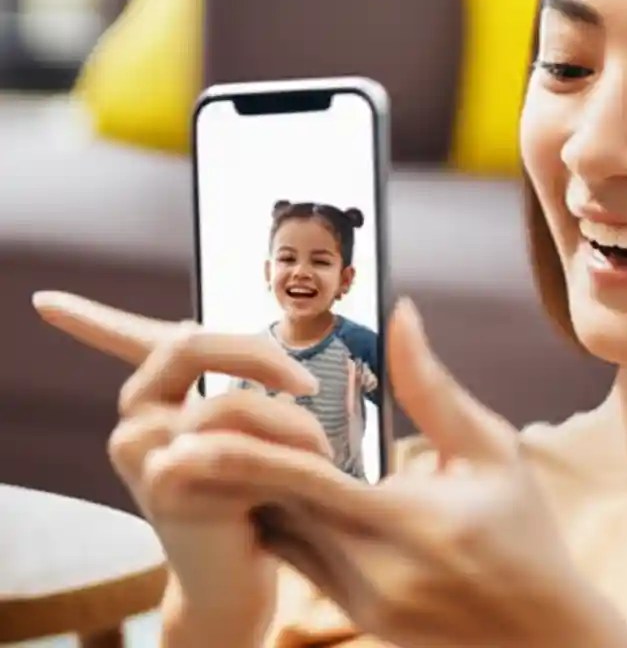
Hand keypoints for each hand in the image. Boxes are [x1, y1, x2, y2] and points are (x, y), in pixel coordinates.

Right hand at [32, 292, 329, 640]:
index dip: (93, 317)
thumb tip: (186, 324)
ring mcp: (144, 457)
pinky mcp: (171, 489)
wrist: (235, 580)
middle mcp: (131, 425)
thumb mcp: (236, 433)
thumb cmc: (248, 496)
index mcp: (144, 403)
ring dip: (298, 425)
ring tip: (324, 451)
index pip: (131, 340)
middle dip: (259, 353)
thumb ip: (215, 386)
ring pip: (233, 403)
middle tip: (309, 382)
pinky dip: (293, 458)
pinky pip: (246, 447)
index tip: (47, 301)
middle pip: (188, 344)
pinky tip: (310, 474)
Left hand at [157, 298, 626, 647]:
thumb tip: (401, 314)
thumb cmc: (526, 535)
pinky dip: (279, 533)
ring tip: (208, 472)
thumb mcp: (493, 453)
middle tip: (173, 450)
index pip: (307, 483)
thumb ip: (434, 388)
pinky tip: (263, 506)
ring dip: (249, 508)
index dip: (242, 460)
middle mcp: (373, 570)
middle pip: (275, 515)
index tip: (188, 441)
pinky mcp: (356, 618)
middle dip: (226, 482)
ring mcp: (361, 602)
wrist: (543, 636)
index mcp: (409, 520)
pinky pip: (300, 567)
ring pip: (280, 544)